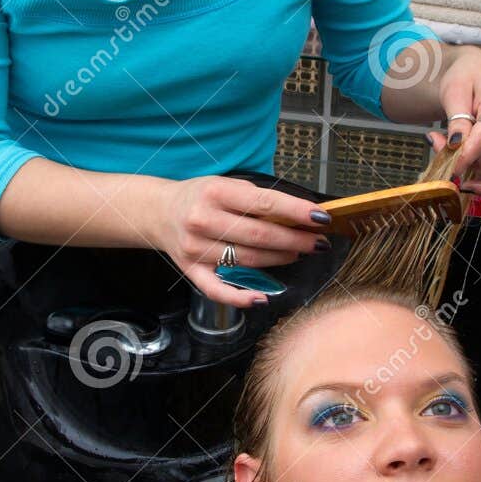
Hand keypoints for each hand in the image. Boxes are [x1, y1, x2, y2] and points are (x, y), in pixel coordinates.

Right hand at [154, 175, 330, 306]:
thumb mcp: (225, 184)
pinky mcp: (191, 271)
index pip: (265, 204)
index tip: (321, 218)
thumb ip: (257, 199)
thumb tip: (298, 216)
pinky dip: (241, 297)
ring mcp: (196, 249)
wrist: (159, 212)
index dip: (296, 212)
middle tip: (318, 242)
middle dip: (295, 240)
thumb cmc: (200, 197)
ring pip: (247, 260)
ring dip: (279, 259)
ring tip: (298, 253)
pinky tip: (262, 298)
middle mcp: (203, 220)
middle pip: (260, 235)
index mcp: (215, 192)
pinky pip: (218, 290)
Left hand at [428, 47, 480, 195]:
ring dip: (467, 166)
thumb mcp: (454, 94)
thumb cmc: (465, 78)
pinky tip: (468, 185)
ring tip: (448, 147)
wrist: (477, 73)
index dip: (463, 156)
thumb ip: (457, 122)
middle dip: (460, 157)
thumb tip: (456, 146)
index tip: (446, 164)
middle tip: (438, 142)